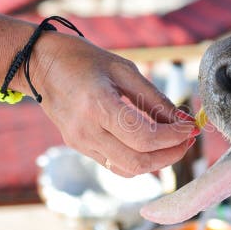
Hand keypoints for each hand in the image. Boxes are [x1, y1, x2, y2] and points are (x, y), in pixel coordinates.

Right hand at [24, 32, 197, 175]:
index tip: (191, 127)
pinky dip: (140, 159)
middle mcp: (86, 130)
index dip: (173, 137)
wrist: (39, 64)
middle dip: (171, 154)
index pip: (144, 138)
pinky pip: (116, 165)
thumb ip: (155, 99)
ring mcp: (80, 143)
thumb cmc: (84, 60)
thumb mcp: (124, 69)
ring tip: (174, 141)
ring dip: (158, 160)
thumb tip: (184, 121)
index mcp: (97, 105)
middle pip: (139, 162)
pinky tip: (152, 143)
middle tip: (188, 138)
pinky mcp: (79, 148)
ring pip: (129, 169)